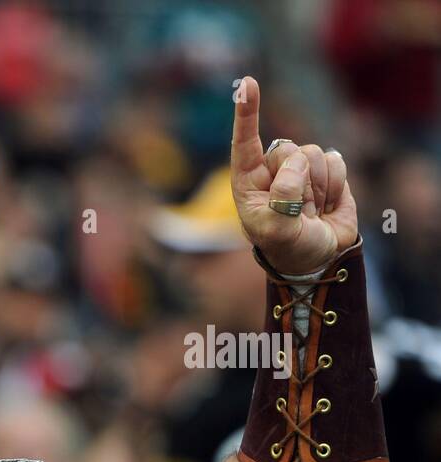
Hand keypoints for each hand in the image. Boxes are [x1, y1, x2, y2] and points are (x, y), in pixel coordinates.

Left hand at [230, 76, 357, 274]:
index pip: (244, 143)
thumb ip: (283, 197)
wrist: (319, 258)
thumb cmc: (287, 246)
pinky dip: (335, 186)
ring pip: (314, 153)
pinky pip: (336, 161)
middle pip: (288, 150)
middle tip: (297, 210)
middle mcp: (272, 170)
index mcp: (248, 182)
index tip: (246, 84)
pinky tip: (326, 204)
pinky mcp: (327, 170)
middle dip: (298, 180)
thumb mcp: (276, 230)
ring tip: (311, 209)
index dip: (247, 112)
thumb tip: (296, 161)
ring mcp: (300, 168)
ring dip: (317, 186)